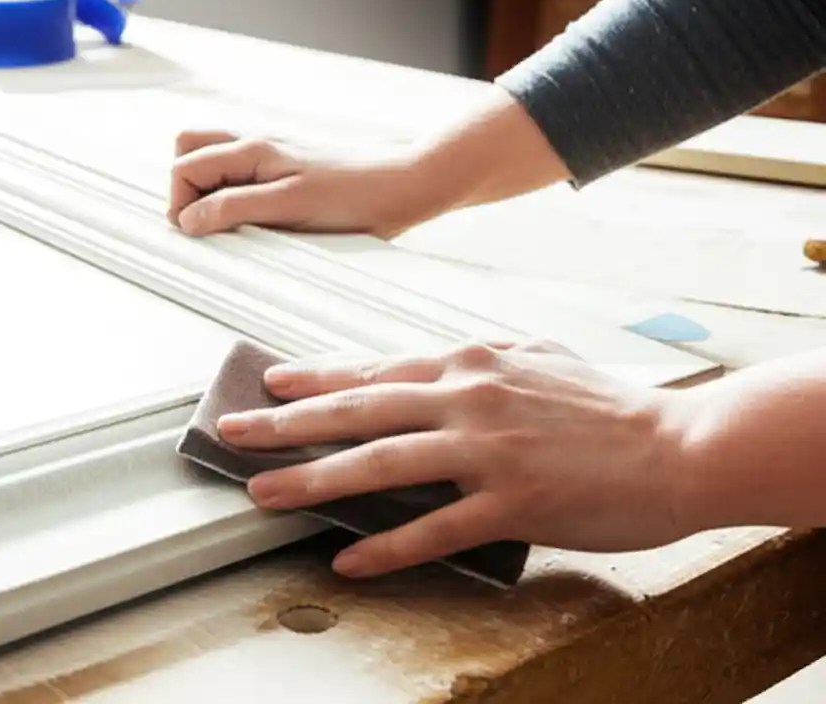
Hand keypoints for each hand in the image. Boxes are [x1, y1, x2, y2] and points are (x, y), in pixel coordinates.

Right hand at [168, 131, 450, 238]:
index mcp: (252, 149)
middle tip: (205, 226)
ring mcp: (270, 155)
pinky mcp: (287, 170)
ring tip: (230, 225)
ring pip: (214, 158)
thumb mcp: (290, 207)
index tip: (199, 234)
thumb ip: (234, 209)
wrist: (405, 187)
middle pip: (191, 150)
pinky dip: (233, 193)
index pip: (185, 166)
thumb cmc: (355, 197)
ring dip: (209, 190)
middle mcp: (256, 145)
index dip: (181, 202)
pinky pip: (241, 173)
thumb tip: (188, 220)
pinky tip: (256, 219)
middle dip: (186, 188)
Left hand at [216, 340, 693, 577]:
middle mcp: (469, 398)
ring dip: (314, 480)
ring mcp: (488, 450)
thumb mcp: (540, 357)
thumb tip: (440, 360)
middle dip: (286, 422)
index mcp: (472, 362)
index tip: (271, 382)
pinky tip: (348, 559)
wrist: (682, 444)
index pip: (375, 367)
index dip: (316, 376)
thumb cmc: (609, 406)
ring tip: (264, 493)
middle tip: (233, 431)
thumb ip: (485, 356)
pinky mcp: (512, 501)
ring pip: (380, 463)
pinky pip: (434, 528)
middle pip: (359, 409)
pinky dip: (387, 546)